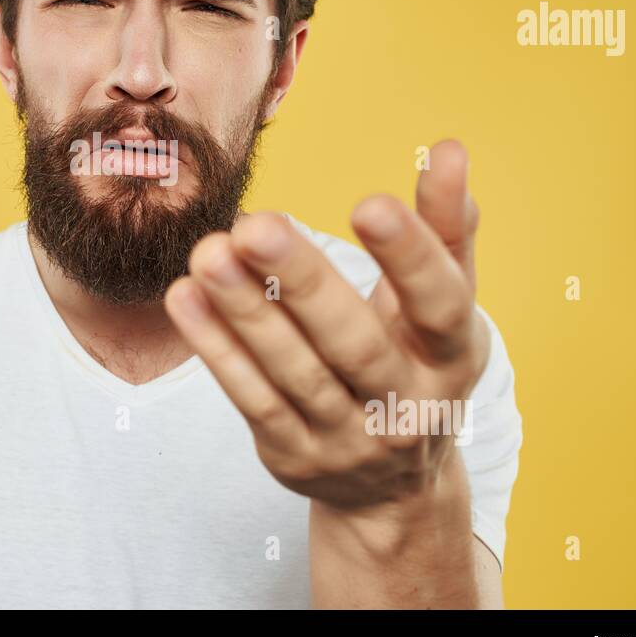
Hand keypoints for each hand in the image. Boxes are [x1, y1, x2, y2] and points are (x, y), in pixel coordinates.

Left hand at [163, 139, 488, 512]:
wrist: (393, 488)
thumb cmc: (417, 363)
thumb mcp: (442, 305)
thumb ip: (444, 227)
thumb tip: (448, 148)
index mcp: (450, 357)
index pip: (438, 305)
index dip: (409, 257)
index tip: (368, 203)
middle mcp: (404, 405)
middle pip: (354, 344)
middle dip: (303, 283)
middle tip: (256, 224)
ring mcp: (346, 438)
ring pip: (293, 374)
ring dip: (246, 312)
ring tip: (208, 251)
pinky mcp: (292, 454)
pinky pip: (251, 399)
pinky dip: (217, 349)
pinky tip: (185, 296)